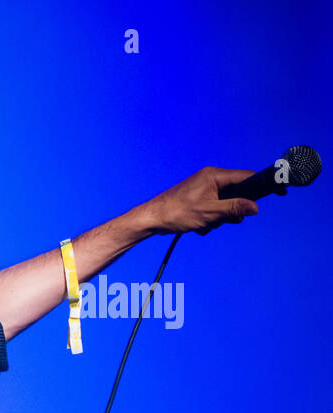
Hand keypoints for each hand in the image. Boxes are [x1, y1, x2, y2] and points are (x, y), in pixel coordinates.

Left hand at [143, 166, 259, 236]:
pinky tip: (196, 226)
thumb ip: (234, 208)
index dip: (260, 187)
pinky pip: (212, 209)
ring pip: (224, 204)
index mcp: (214, 176)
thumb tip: (255, 207)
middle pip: (236, 193)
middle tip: (222, 219)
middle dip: (231, 210)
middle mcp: (210, 178)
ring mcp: (203, 189)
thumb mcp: (210, 212)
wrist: (152, 219)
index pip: (246, 177)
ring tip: (204, 223)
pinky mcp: (197, 199)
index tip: (271, 195)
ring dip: (217, 218)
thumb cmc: (176, 213)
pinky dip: (208, 220)